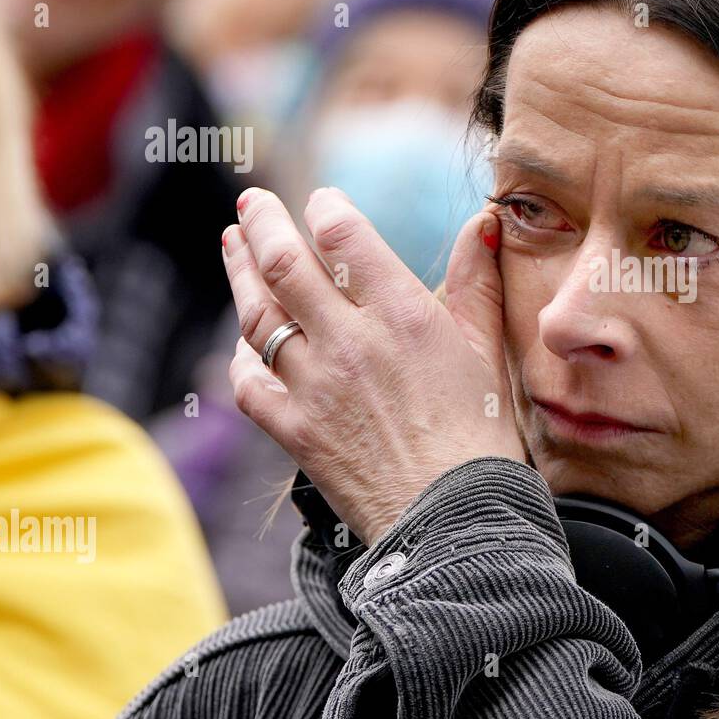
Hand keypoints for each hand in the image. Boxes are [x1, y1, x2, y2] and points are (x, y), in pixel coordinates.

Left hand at [222, 187, 525, 544]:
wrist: (456, 517)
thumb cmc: (483, 433)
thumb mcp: (487, 348)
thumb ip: (478, 279)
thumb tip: (484, 221)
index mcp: (403, 314)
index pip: (343, 235)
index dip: (325, 208)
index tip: (321, 202)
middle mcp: (350, 342)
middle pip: (285, 263)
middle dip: (262, 223)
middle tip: (251, 201)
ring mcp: (315, 386)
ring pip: (259, 315)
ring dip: (240, 273)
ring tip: (232, 245)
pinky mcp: (295, 431)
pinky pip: (250, 382)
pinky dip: (242, 356)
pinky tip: (245, 342)